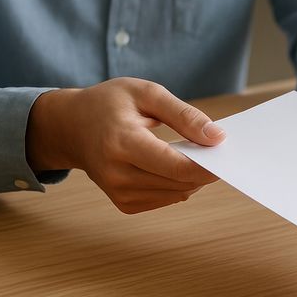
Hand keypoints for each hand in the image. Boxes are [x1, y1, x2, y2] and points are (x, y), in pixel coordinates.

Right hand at [26, 78, 223, 213]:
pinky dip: (178, 184)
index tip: (226, 153)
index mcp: (122, 143)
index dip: (208, 165)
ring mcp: (118, 192)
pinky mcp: (123, 203)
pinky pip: (166, 198)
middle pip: (180, 183)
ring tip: (191, 152)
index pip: (177, 166)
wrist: (70, 127)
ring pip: (177, 194)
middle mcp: (117, 173)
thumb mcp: (147, 94)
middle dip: (205, 169)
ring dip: (193, 177)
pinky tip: (172, 164)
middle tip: (213, 148)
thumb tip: (217, 137)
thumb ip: (184, 114)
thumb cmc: (109, 104)